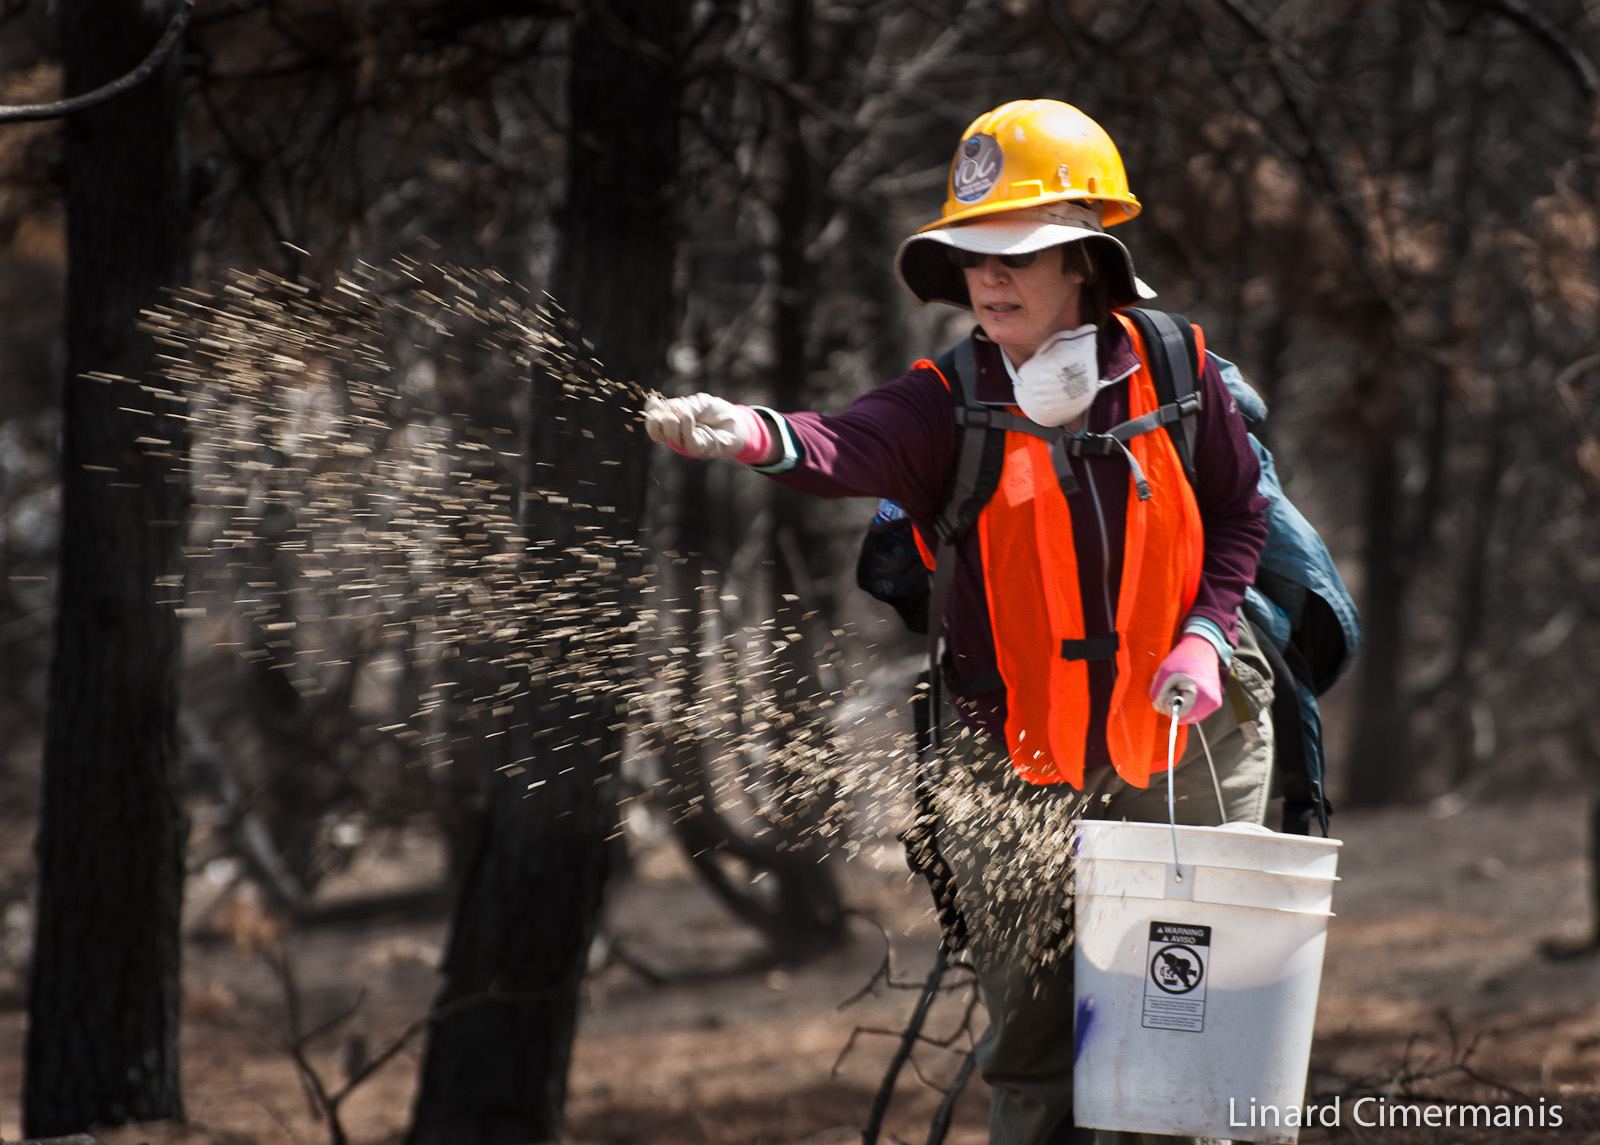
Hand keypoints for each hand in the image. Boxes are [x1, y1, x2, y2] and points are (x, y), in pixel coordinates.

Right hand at [643, 393, 772, 462]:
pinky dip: (687, 428)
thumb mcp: (700, 402)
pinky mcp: (698, 450)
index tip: (656, 404)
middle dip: (658, 420)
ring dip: (675, 424)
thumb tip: (668, 410)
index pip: (653, 416)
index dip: (651, 410)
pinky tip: (691, 419)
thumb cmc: (717, 412)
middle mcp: (675, 432)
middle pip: (655, 429)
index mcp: (672, 418)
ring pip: (670, 437)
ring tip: (688, 414)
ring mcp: (685, 443)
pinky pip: (687, 442)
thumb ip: (684, 406)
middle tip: (669, 414)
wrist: (737, 423)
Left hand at [1149, 633, 1222, 724]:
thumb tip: (1158, 708)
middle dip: (1174, 704)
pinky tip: (1188, 690)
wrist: (1203, 649)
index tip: (1169, 690)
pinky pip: (1196, 711)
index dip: (1168, 705)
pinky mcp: (1215, 702)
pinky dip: (1188, 703)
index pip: (1179, 715)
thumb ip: (1158, 693)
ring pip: (1190, 716)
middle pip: (1184, 717)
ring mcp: (1215, 703)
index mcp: (1200, 693)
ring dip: (1181, 704)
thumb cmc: (1182, 659)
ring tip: (1182, 687)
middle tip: (1175, 686)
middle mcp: (1211, 701)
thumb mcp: (1164, 673)